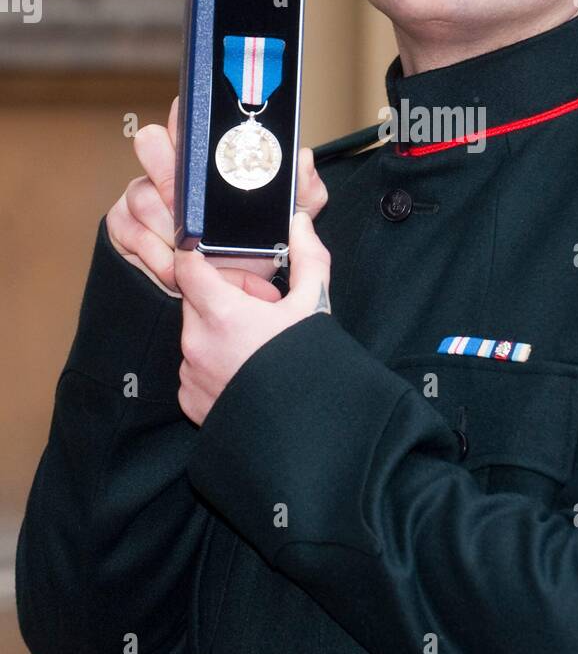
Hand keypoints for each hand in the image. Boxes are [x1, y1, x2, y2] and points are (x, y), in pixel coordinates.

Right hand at [106, 96, 328, 298]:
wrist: (227, 294)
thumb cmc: (254, 249)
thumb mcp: (286, 221)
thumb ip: (304, 190)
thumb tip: (303, 157)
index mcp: (205, 158)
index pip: (188, 118)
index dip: (186, 119)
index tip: (195, 132)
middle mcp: (169, 169)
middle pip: (150, 143)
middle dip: (166, 170)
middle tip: (187, 202)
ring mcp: (143, 194)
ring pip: (142, 194)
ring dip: (167, 228)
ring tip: (193, 254)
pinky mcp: (124, 224)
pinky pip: (128, 229)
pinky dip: (153, 253)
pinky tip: (173, 269)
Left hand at [175, 207, 331, 424]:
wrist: (308, 431)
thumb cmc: (311, 365)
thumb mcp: (315, 305)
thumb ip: (307, 257)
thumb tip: (299, 222)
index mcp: (223, 313)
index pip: (187, 265)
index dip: (202, 254)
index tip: (217, 256)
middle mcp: (197, 343)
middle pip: (196, 298)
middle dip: (225, 295)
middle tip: (263, 308)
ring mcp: (190, 374)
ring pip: (195, 333)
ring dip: (219, 330)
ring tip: (258, 345)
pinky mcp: (190, 401)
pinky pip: (194, 368)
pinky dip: (214, 364)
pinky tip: (247, 372)